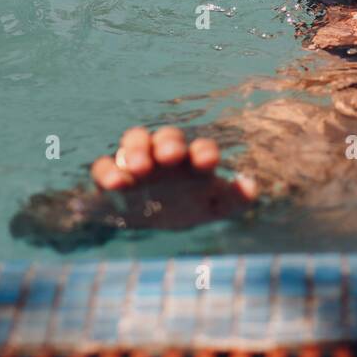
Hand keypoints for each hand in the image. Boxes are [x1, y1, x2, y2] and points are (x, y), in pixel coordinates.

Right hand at [91, 124, 257, 204]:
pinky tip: (116, 184)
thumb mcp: (217, 207)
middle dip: (169, 144)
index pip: (201, 148)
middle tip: (170, 156)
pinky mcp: (113, 175)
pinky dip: (108, 171)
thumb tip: (251, 186)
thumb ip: (236, 198)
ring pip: (135, 141)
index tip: (206, 163)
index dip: (204, 152)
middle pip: (167, 137)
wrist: (159, 220)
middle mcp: (165, 154)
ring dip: (136, 151)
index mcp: (194, 160)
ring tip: (139, 169)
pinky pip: (105, 165)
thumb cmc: (193, 206)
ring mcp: (138, 162)